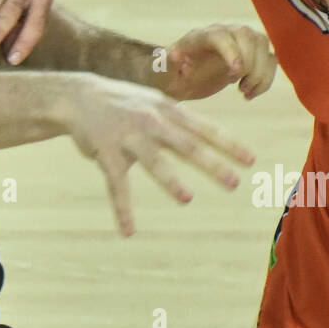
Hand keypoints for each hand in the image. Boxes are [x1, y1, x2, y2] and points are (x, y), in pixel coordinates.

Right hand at [69, 75, 254, 235]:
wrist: (78, 96)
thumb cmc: (124, 103)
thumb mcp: (155, 103)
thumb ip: (180, 121)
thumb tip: (212, 138)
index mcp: (167, 109)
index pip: (203, 128)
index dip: (228, 143)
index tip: (250, 160)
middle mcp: (151, 121)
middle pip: (186, 144)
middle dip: (211, 163)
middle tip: (234, 182)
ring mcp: (127, 136)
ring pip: (153, 160)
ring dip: (170, 180)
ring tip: (187, 198)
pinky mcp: (105, 153)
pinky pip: (116, 185)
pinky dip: (122, 209)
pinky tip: (128, 231)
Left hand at [159, 23, 277, 100]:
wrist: (178, 78)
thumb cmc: (168, 74)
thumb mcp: (163, 71)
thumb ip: (168, 63)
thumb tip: (174, 55)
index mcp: (200, 37)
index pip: (221, 36)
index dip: (232, 51)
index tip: (236, 73)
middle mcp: (223, 34)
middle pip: (248, 36)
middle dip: (250, 63)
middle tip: (238, 86)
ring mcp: (238, 43)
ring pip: (263, 45)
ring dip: (261, 72)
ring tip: (244, 91)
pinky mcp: (249, 56)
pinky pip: (270, 60)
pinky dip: (265, 79)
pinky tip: (249, 94)